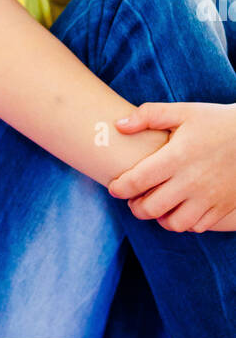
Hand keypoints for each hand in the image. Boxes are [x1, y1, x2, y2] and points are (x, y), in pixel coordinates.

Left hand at [108, 102, 235, 231]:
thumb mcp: (183, 111)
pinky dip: (184, 222)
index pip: (137, 181)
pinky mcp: (222, 206)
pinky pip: (196, 226)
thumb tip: (119, 125)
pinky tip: (180, 208)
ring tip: (157, 206)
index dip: (119, 188)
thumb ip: (149, 115)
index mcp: (177, 157)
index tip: (115, 187)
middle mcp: (191, 181)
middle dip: (135, 207)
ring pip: (173, 223)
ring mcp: (208, 197)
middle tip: (134, 199)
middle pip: (150, 208)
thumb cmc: (216, 121)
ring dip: (159, 217)